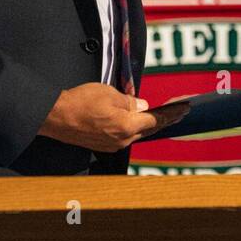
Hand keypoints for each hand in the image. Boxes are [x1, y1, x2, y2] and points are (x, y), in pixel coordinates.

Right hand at [37, 82, 189, 151]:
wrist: (55, 117)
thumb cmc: (80, 102)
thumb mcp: (109, 94)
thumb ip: (129, 102)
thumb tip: (141, 106)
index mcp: (127, 126)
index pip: (156, 120)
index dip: (171, 114)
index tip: (185, 109)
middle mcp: (122, 140)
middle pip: (148, 130)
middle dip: (164, 120)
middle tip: (179, 112)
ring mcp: (112, 145)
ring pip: (136, 134)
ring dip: (148, 125)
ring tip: (162, 117)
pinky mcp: (102, 145)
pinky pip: (124, 136)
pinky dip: (133, 129)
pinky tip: (135, 122)